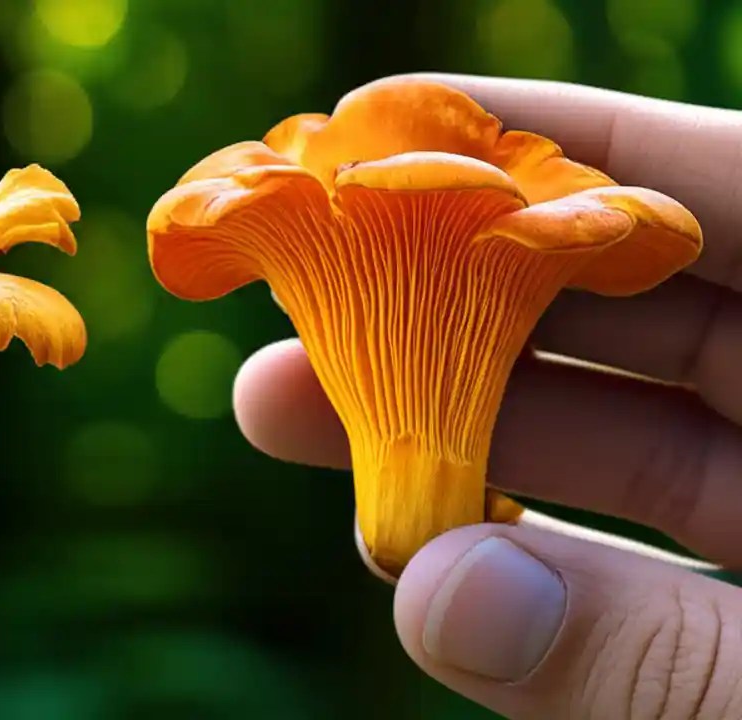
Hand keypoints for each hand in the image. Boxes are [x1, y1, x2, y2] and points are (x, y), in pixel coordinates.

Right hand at [233, 74, 741, 717]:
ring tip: (290, 408)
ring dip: (456, 412)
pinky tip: (414, 530)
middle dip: (460, 289)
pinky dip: (526, 532)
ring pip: (626, 423)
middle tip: (299, 287)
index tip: (405, 123)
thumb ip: (650, 658)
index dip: (575, 143)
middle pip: (650, 303)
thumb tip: (434, 596)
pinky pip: (640, 533)